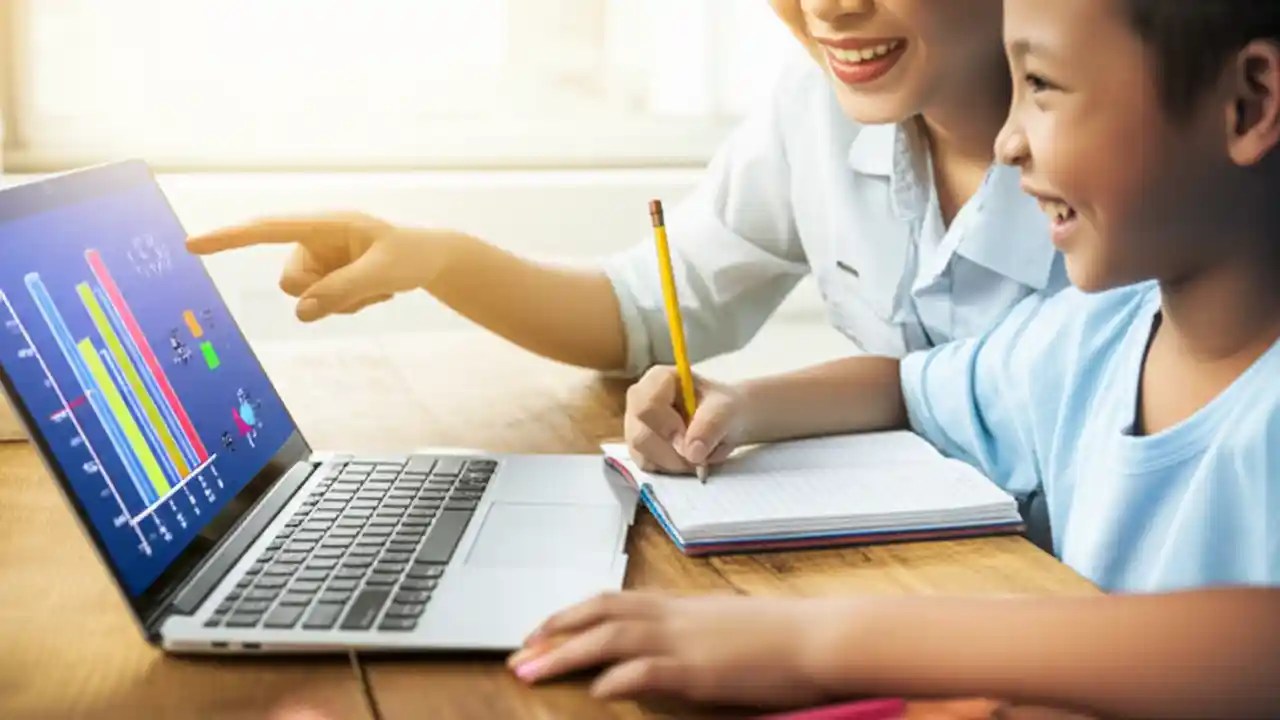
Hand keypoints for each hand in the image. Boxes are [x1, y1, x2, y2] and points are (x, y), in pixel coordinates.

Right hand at [187, 213, 464, 321]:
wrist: (429, 260)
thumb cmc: (409, 255)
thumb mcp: (382, 273)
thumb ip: (343, 290)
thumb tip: (300, 312)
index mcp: (323, 224)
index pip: (267, 229)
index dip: (229, 238)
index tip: (192, 245)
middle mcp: (314, 241)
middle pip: (291, 283)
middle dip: (324, 293)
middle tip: (370, 285)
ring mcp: (319, 261)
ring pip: (306, 299)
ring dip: (342, 302)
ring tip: (376, 286)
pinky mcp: (326, 278)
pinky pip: (321, 306)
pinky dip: (349, 305)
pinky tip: (375, 291)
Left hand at [508, 592, 839, 706]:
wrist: (817, 637)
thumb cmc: (777, 635)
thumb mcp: (720, 625)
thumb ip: (684, 630)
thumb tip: (656, 645)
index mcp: (676, 605)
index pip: (609, 601)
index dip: (568, 615)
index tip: (538, 632)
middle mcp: (673, 617)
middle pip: (597, 614)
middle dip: (552, 634)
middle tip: (517, 656)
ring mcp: (685, 641)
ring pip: (610, 637)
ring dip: (566, 654)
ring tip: (532, 673)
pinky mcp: (701, 670)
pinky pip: (649, 670)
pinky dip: (618, 678)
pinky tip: (597, 691)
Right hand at [624, 367, 748, 473]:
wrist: (725, 421)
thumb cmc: (723, 408)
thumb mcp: (726, 410)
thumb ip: (711, 425)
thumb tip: (692, 452)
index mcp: (658, 380)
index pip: (647, 406)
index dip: (668, 428)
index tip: (692, 443)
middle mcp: (639, 400)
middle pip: (640, 435)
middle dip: (672, 453)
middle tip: (699, 457)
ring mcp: (635, 425)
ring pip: (641, 454)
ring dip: (673, 463)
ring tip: (697, 458)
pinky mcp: (638, 447)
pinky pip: (645, 465)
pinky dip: (669, 470)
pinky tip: (686, 461)